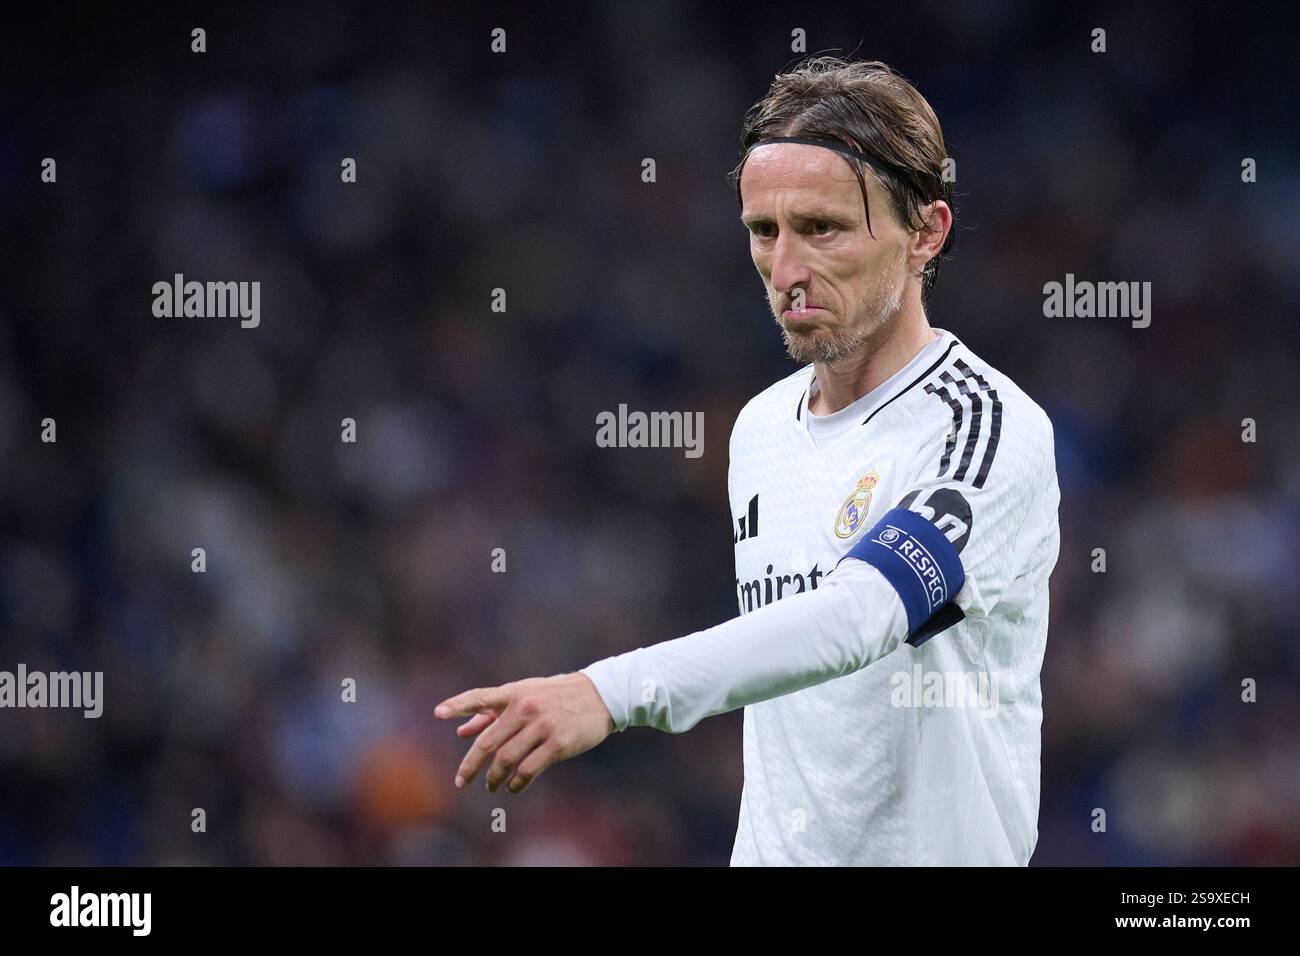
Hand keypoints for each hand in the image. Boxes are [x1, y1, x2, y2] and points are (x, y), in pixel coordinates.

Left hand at [434, 672, 614, 793]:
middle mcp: (525, 708)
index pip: (480, 697)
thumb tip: (461, 730)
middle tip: (461, 782)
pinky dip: (516, 783)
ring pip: (506, 759)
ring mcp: (541, 726)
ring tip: (491, 786)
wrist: (600, 696)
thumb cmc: (556, 696)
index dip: (458, 705)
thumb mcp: (525, 695)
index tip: (437, 713)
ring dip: (494, 778)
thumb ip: (492, 712)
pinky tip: (512, 787)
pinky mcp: (557, 744)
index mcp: (514, 693)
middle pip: (488, 742)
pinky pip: (528, 770)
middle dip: (470, 766)